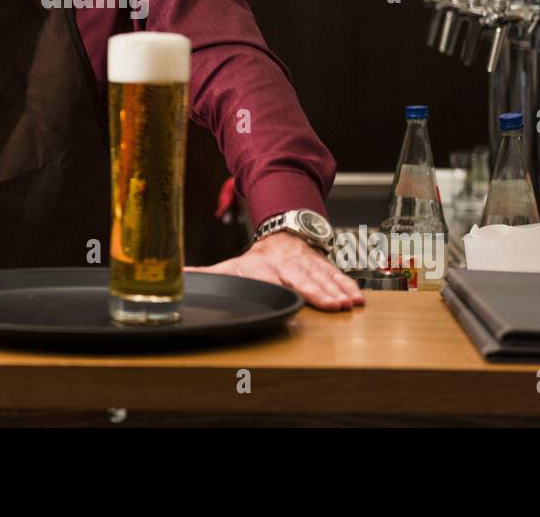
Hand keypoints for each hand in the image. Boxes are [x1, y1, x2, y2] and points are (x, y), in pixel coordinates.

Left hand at [185, 232, 364, 310]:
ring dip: (338, 290)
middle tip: (336, 306)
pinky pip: (337, 274)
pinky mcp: (323, 265)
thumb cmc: (257, 260)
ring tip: (350, 304)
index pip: (276, 279)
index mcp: (266, 268)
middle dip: (321, 292)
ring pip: (324, 276)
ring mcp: (308, 264)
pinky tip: (358, 297)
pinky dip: (348, 284)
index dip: (287, 289)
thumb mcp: (231, 266)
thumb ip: (207, 274)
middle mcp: (289, 266)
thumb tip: (180, 277)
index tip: (299, 299)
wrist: (283, 233)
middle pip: (305, 279)